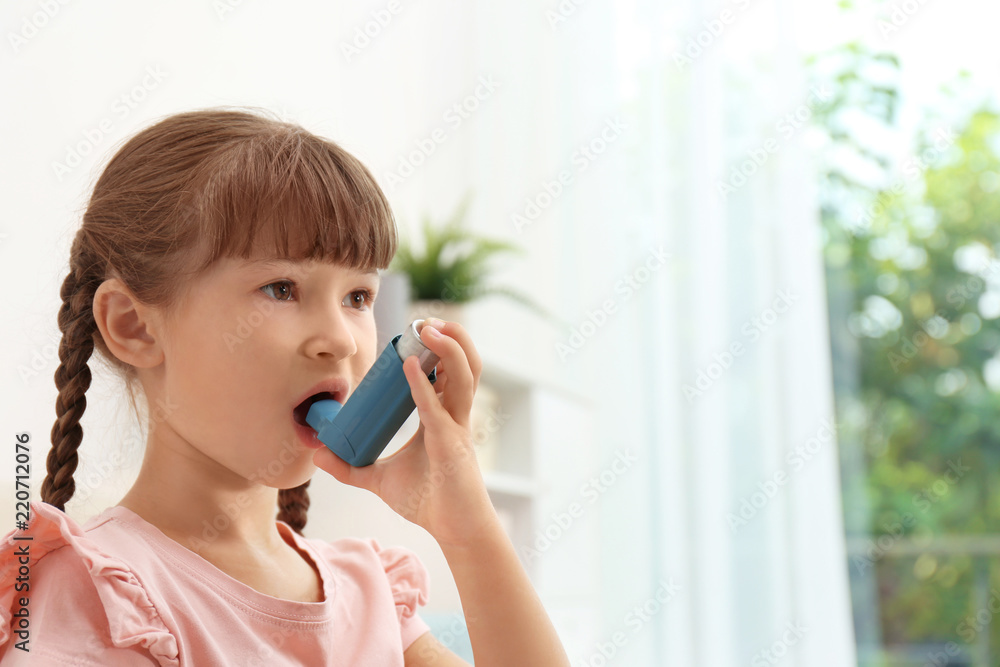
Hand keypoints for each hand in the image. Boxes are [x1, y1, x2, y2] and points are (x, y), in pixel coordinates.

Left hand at [311, 319, 498, 547]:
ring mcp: (457, 426)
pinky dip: (422, 385)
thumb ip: (351, 467)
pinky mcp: (450, 443)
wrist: (453, 529)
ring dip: (448, 348)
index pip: (445, 373)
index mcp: (443, 416)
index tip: (415, 331)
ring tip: (428, 327)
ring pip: (464, 375)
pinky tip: (409, 367)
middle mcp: (454, 415)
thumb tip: (317, 454)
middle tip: (426, 320)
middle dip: (451, 336)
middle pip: (464, 364)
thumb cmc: (428, 501)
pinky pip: (437, 407)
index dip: (436, 349)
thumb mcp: (380, 480)